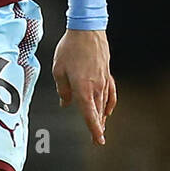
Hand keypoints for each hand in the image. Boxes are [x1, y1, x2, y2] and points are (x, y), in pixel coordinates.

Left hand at [52, 29, 115, 145]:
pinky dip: (110, 103)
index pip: (89, 114)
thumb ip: (63, 89)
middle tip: (97, 139)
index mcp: (83, 88)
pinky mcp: (107, 74)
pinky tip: (108, 109)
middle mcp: (96, 87)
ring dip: (102, 117)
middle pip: (98, 112)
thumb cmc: (70, 48)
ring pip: (104, 104)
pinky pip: (111, 93)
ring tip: (101, 127)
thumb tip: (65, 103)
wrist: (87, 29)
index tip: (98, 141)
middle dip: (97, 126)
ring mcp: (104, 80)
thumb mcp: (58, 69)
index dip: (94, 129)